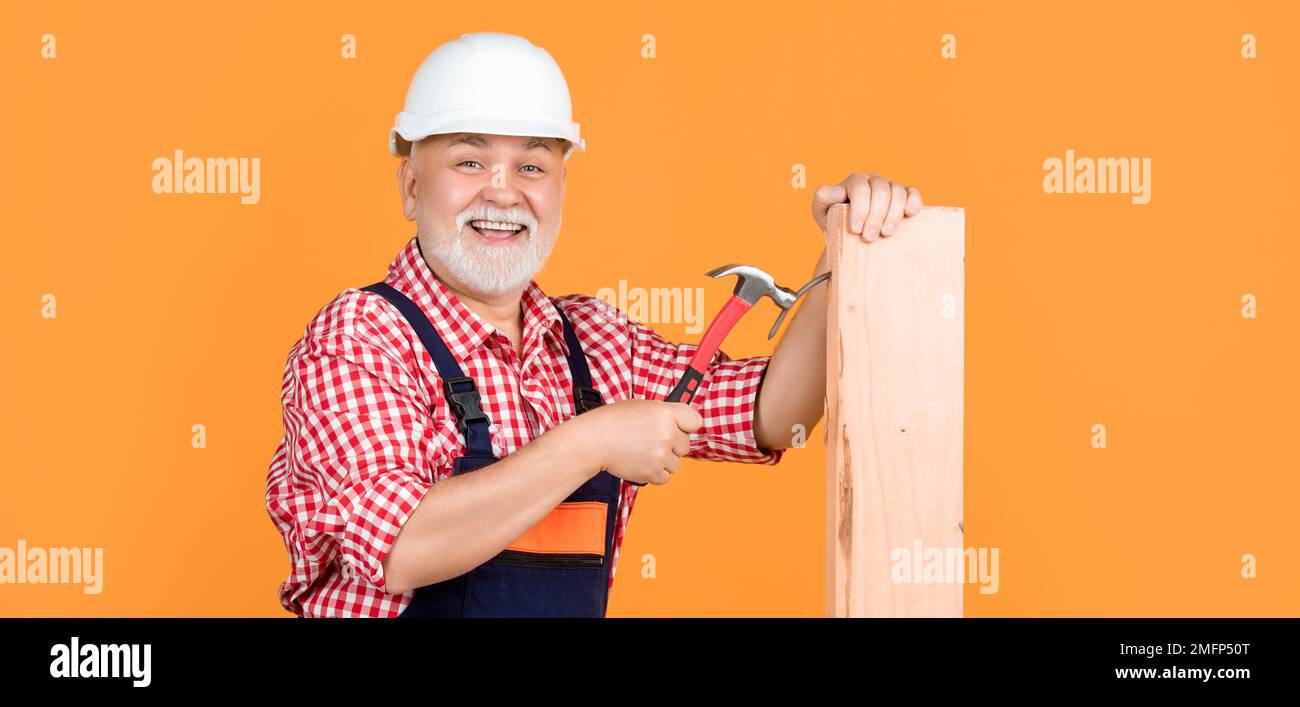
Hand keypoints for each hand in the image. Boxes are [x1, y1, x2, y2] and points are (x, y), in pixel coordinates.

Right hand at [573, 400, 701, 485]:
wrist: (594, 440)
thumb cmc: (613, 421)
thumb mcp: (642, 407)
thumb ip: (664, 415)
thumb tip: (680, 425)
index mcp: (666, 412)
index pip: (695, 421)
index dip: (687, 426)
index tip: (681, 429)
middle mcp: (667, 433)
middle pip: (685, 446)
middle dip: (672, 446)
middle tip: (651, 441)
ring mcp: (661, 454)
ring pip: (675, 464)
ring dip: (663, 461)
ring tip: (642, 452)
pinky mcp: (653, 472)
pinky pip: (665, 477)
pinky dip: (654, 474)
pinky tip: (640, 462)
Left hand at [811, 172, 922, 241]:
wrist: (849, 233)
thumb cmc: (834, 220)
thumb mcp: (821, 210)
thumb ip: (822, 197)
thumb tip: (838, 192)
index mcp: (854, 182)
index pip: (860, 188)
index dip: (860, 208)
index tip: (855, 229)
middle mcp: (874, 181)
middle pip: (881, 191)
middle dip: (876, 215)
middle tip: (870, 237)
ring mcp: (890, 188)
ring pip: (898, 193)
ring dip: (894, 214)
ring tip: (887, 233)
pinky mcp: (904, 197)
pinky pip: (912, 193)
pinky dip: (913, 201)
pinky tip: (910, 213)